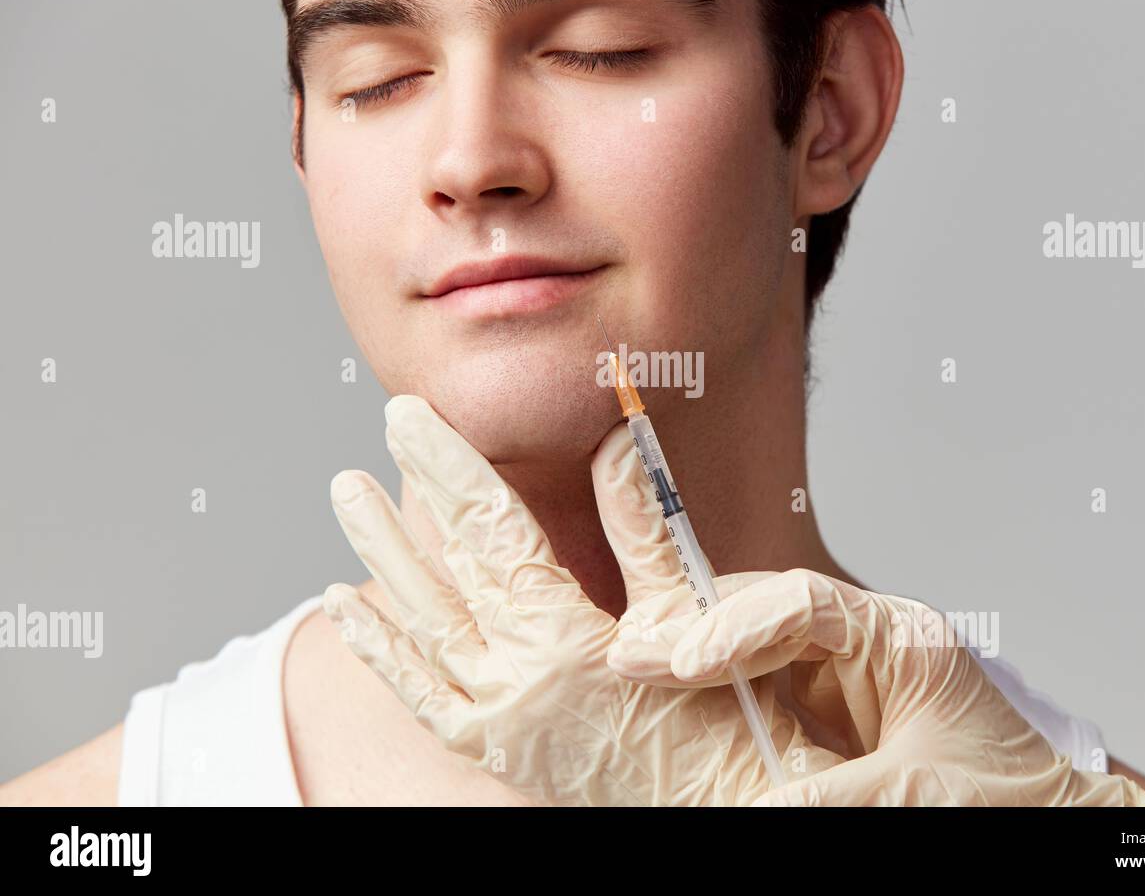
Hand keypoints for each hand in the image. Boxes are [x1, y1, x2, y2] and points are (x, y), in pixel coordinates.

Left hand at [322, 395, 841, 805]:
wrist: (718, 812)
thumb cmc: (719, 720)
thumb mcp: (690, 614)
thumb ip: (646, 526)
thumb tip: (623, 440)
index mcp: (564, 637)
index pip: (493, 528)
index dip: (451, 464)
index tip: (415, 414)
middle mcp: (515, 678)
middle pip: (451, 565)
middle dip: (417, 488)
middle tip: (388, 424)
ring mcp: (495, 718)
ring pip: (420, 623)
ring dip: (381, 554)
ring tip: (348, 494)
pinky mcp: (490, 749)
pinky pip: (418, 696)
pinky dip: (379, 650)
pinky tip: (344, 608)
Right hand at [609, 569, 1144, 805]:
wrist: (1043, 822)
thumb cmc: (1013, 801)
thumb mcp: (919, 794)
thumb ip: (836, 795)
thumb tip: (754, 803)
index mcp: (903, 639)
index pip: (805, 605)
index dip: (738, 623)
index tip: (687, 657)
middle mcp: (867, 644)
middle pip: (766, 609)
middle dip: (699, 625)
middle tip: (636, 649)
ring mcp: (843, 674)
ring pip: (754, 639)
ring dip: (697, 646)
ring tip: (641, 660)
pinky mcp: (826, 709)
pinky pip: (758, 682)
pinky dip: (714, 683)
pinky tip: (676, 688)